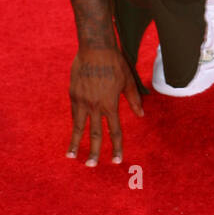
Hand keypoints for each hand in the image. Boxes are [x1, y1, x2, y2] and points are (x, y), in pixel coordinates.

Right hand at [67, 46, 143, 165]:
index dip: (116, 147)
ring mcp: (81, 100)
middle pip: (95, 134)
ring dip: (76, 143)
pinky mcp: (73, 94)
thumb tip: (141, 115)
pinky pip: (74, 113)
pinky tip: (74, 133)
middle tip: (92, 166)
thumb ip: (134, 99)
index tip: (116, 160)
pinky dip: (74, 124)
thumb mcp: (128, 81)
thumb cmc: (114, 63)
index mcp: (110, 104)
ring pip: (78, 127)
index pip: (114, 131)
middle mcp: (95, 106)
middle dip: (94, 152)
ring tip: (72, 156)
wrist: (95, 48)